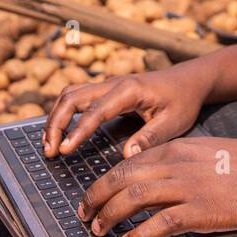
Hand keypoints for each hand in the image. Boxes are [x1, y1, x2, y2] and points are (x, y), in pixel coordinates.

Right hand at [43, 67, 207, 159]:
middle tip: (50, 151)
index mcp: (129, 90)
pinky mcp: (106, 90)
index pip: (95, 111)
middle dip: (56, 123)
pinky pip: (77, 96)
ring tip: (49, 144)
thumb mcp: (173, 122)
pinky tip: (60, 132)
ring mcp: (107, 85)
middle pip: (72, 97)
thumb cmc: (182, 101)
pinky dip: (63, 112)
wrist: (188, 80)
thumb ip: (149, 138)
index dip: (77, 131)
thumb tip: (127, 156)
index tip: (64, 150)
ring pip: (70, 94)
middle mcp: (113, 83)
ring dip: (55, 117)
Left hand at [77, 137, 236, 236]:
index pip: (128, 162)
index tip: (94, 194)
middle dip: (97, 196)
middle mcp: (176, 164)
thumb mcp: (206, 151)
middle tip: (84, 212)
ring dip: (110, 215)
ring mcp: (187, 187)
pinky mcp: (201, 210)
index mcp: (176, 148)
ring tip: (99, 229)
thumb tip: (153, 177)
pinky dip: (139, 235)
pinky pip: (160, 223)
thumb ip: (178, 161)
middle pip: (123, 177)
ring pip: (134, 198)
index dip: (105, 180)